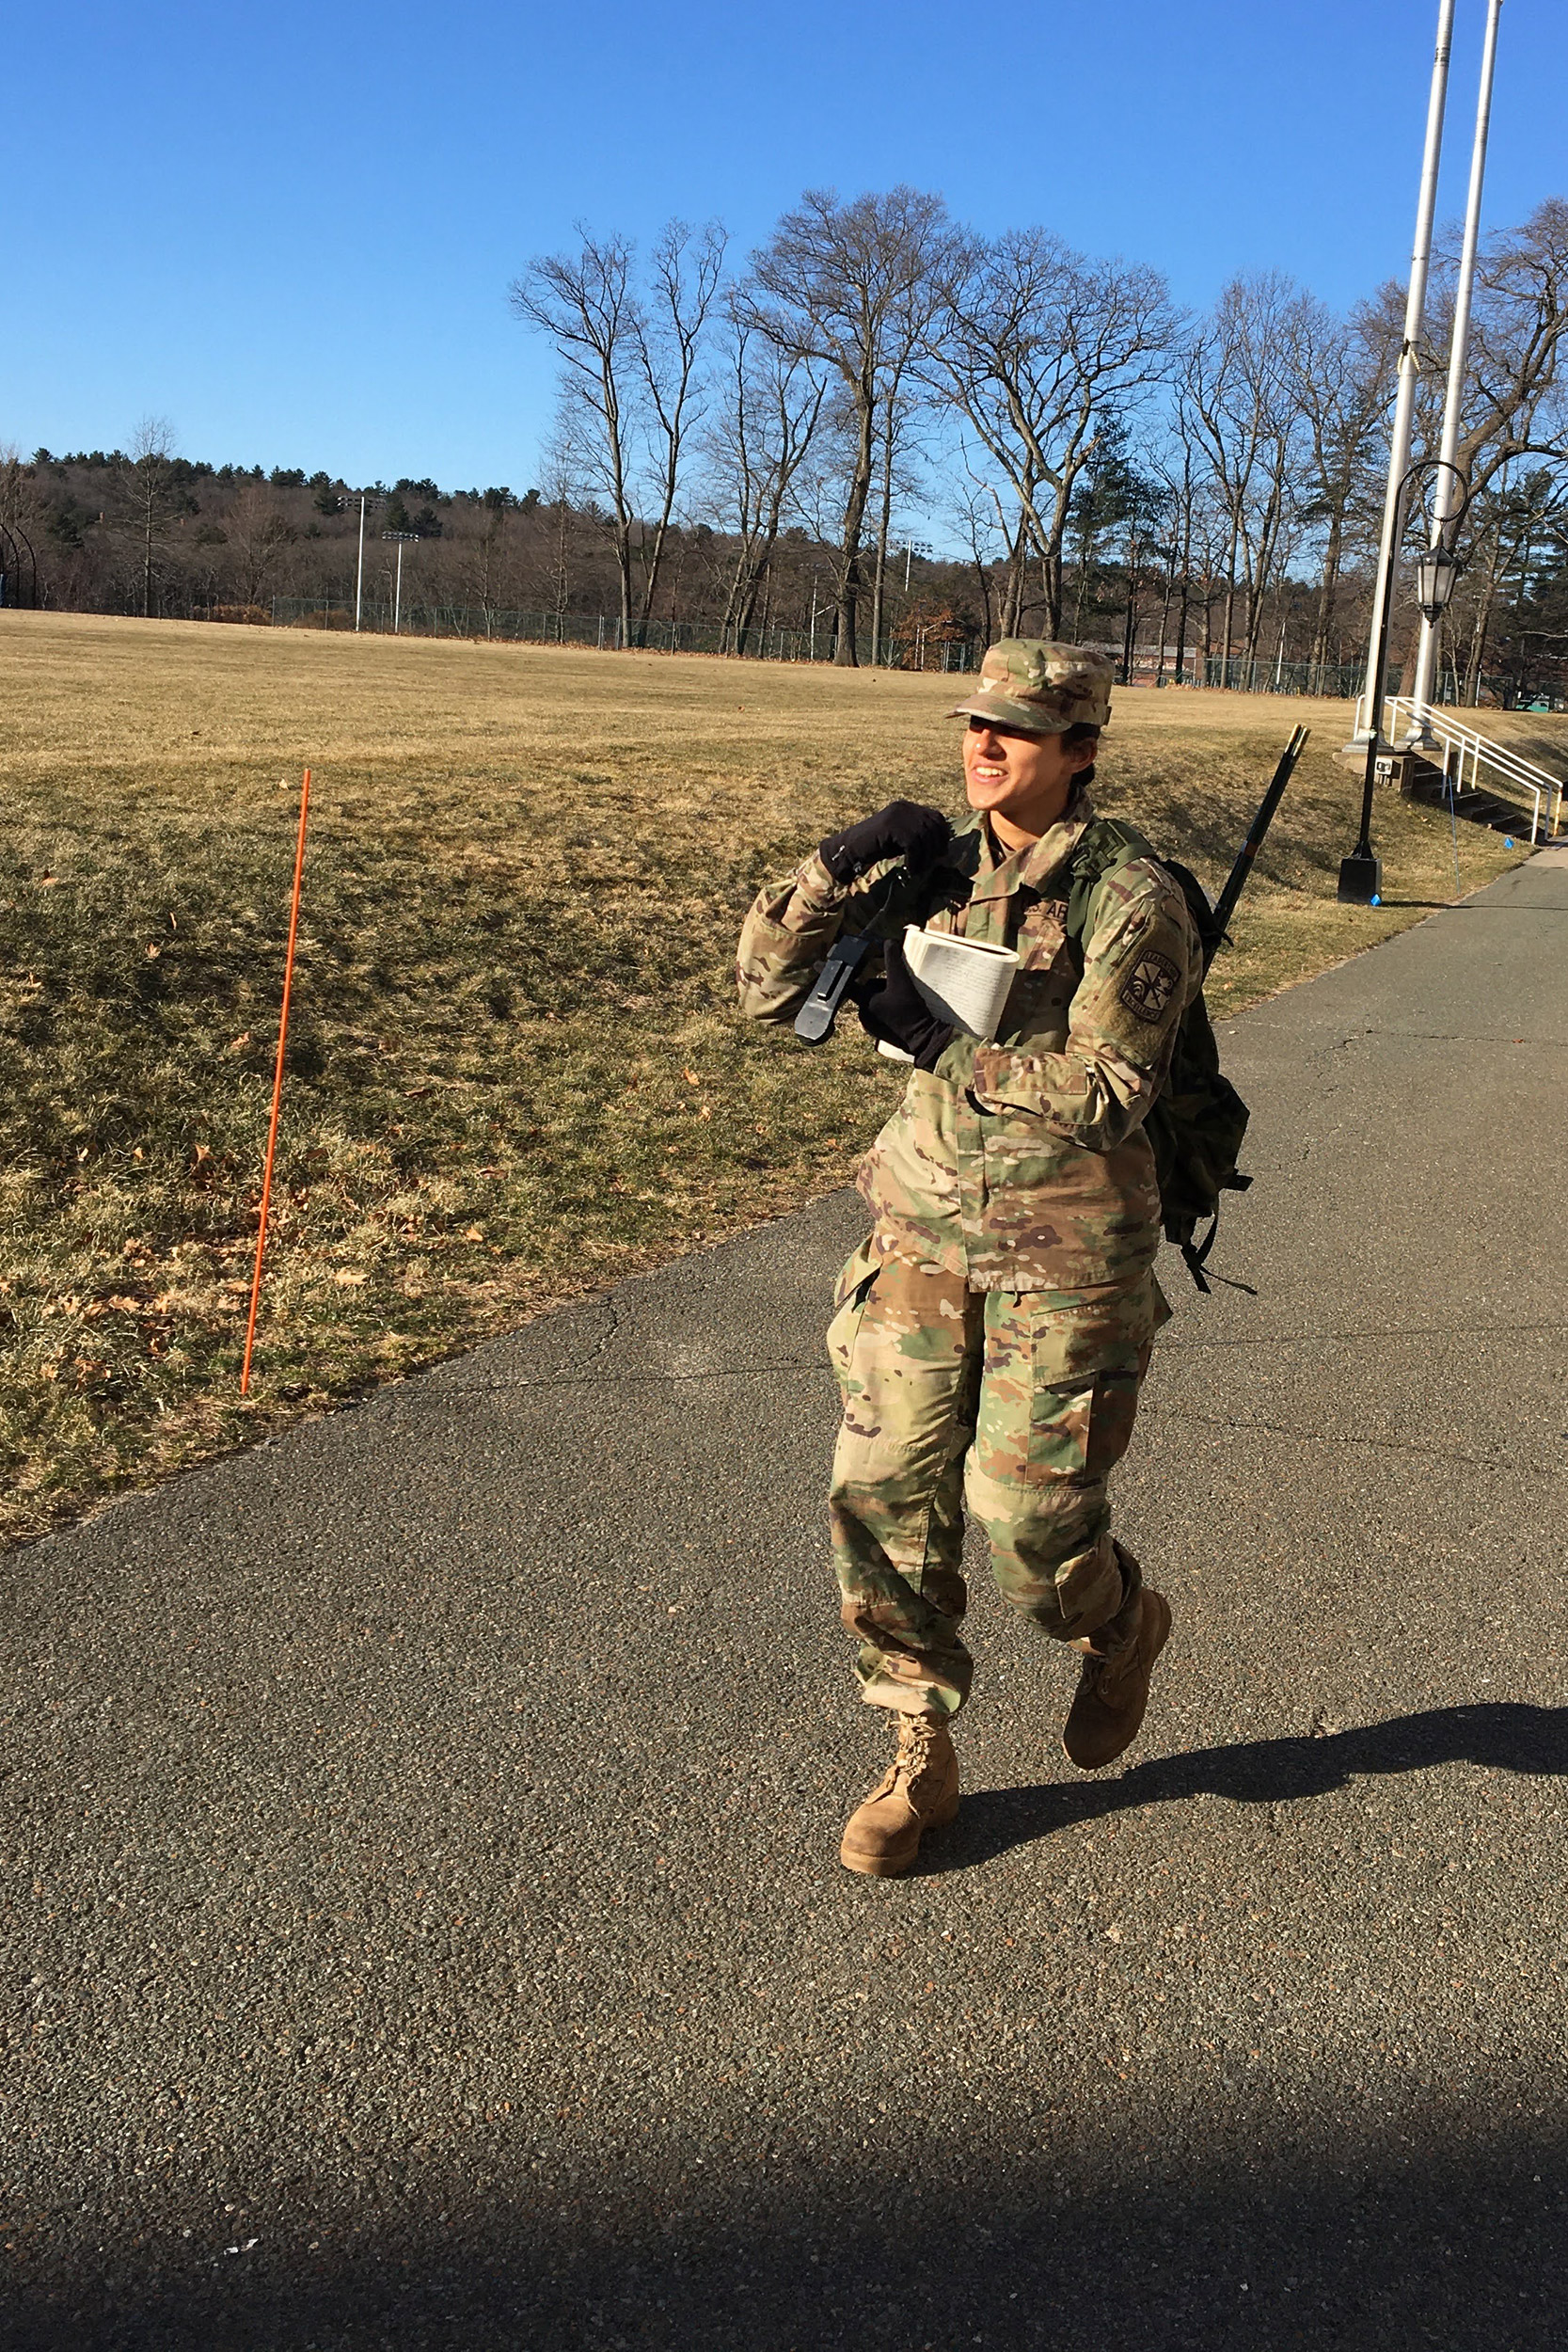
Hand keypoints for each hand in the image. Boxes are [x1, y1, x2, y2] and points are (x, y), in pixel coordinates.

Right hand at [819, 800, 950, 884]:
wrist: (850, 849)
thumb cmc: (876, 848)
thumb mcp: (902, 841)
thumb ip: (919, 838)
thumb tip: (942, 848)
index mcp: (907, 807)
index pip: (936, 817)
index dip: (942, 836)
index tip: (941, 853)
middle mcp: (904, 807)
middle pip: (933, 826)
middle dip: (935, 848)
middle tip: (929, 864)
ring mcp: (897, 814)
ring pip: (924, 836)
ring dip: (924, 857)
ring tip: (918, 869)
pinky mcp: (891, 825)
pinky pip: (913, 843)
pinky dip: (915, 859)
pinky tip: (910, 868)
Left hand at [853, 934, 953, 1070]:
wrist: (922, 1038)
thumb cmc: (910, 1010)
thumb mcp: (901, 981)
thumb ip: (893, 960)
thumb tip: (889, 942)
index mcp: (864, 1002)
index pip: (849, 982)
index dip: (840, 971)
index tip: (821, 964)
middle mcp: (863, 1015)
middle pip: (869, 990)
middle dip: (882, 987)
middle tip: (898, 991)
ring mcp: (871, 1025)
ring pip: (876, 1001)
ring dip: (887, 997)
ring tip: (902, 1002)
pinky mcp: (880, 1033)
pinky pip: (881, 1013)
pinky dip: (889, 1009)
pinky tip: (902, 1011)